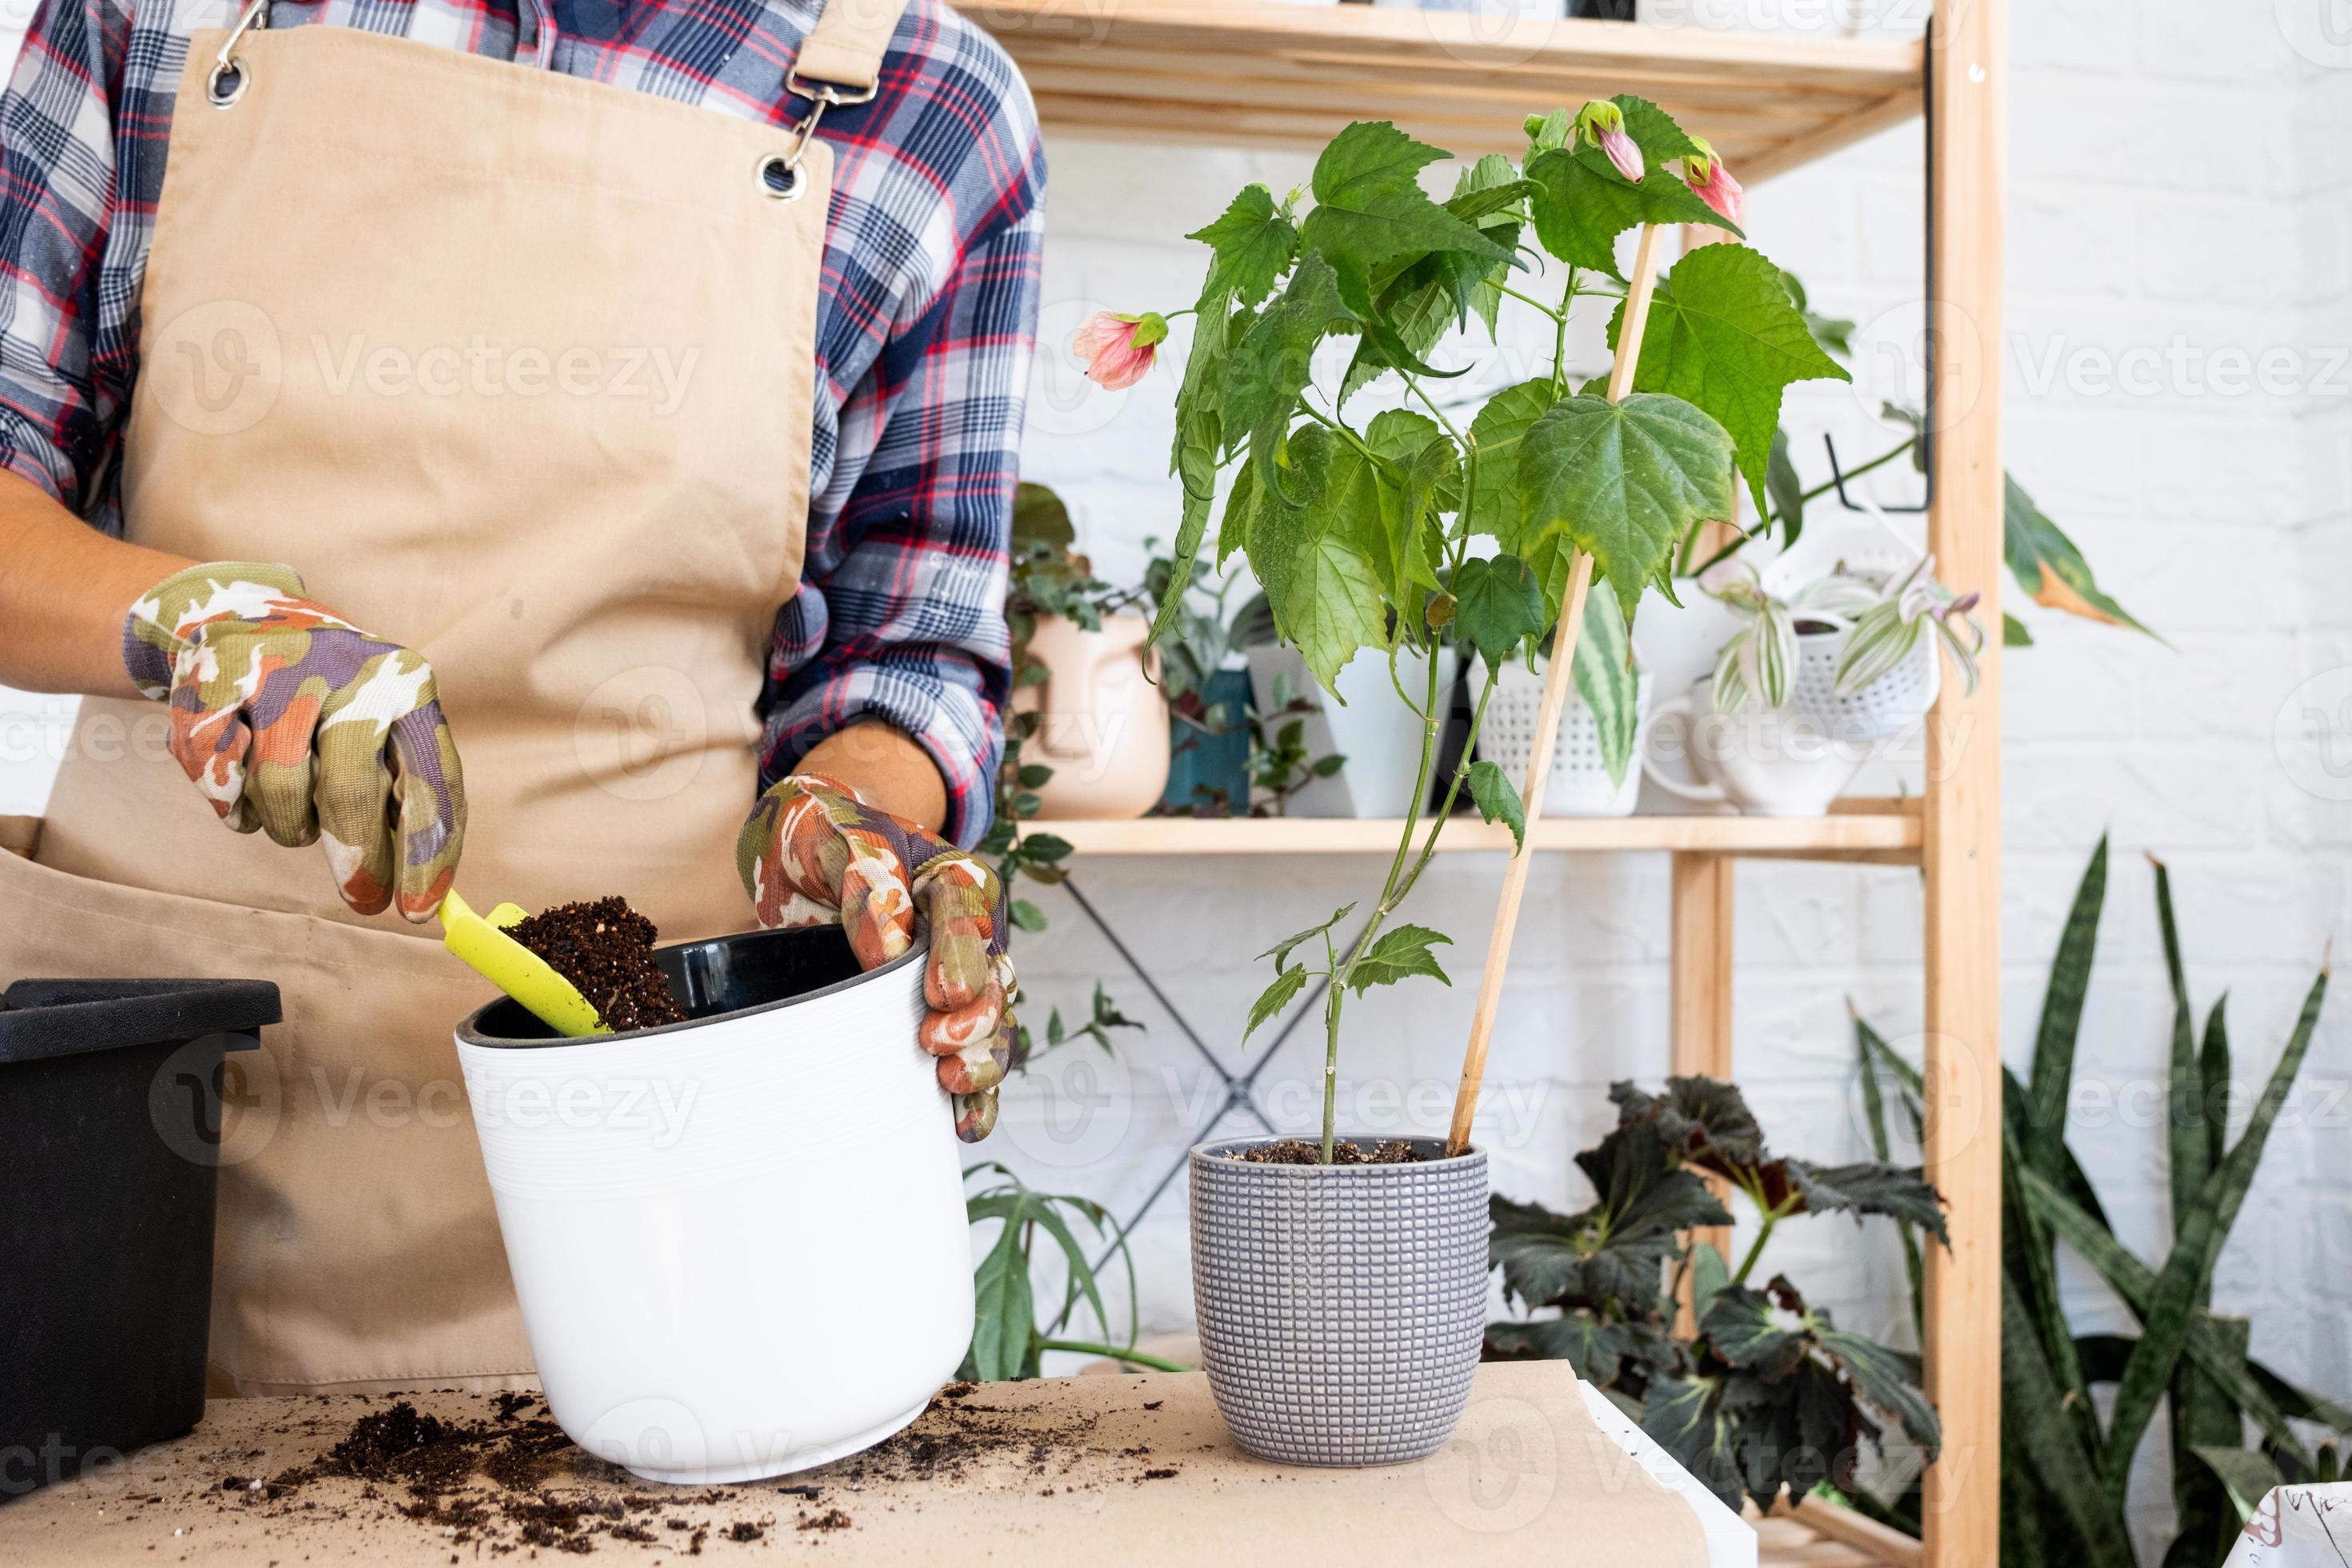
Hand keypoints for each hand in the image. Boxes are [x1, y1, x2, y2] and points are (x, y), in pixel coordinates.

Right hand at [123, 562, 464, 922]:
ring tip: (299, 810)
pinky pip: (223, 785)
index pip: (427, 781)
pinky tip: (246, 770)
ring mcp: (273, 674)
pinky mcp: (209, 686)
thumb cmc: (334, 702)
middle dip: (357, 859)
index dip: (426, 854)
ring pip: (282, 794)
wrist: (243, 620)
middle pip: (351, 793)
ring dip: (292, 825)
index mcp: (406, 685)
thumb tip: (423, 893)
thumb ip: (404, 800)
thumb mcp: (386, 731)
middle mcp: (346, 673)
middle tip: (363, 900)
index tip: (418, 910)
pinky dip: (238, 803)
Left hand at [735, 771, 1013, 1141]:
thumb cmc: (826, 833)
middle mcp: (970, 932)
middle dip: (976, 1019)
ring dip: (981, 1061)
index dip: (959, 958)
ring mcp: (958, 977)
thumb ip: (869, 883)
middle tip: (936, 1041)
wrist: (805, 851)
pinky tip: (965, 1124)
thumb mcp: (836, 838)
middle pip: (994, 981)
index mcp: (954, 878)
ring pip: (994, 1026)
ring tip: (952, 1085)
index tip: (941, 995)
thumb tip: (889, 950)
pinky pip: (969, 1056)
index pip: (969, 917)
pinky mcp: (935, 1014)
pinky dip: (973, 1093)